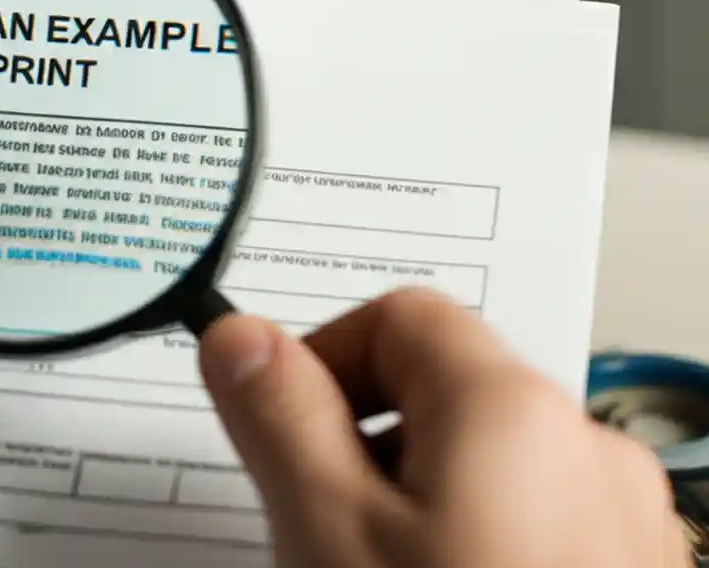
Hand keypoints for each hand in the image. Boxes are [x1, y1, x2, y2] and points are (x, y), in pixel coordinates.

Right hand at [200, 288, 689, 566]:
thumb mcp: (326, 532)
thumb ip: (276, 416)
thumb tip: (236, 339)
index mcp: (511, 410)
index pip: (400, 315)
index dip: (322, 355)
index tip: (278, 422)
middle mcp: (586, 450)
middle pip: (447, 390)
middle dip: (365, 440)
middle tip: (320, 522)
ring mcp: (624, 522)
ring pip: (487, 465)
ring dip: (416, 499)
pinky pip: (533, 524)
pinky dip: (472, 545)